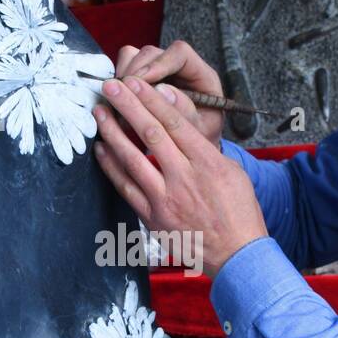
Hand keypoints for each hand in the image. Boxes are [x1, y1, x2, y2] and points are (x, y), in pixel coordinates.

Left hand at [92, 74, 266, 278]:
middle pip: (150, 134)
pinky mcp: (153, 218)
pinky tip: (101, 150)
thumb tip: (178, 117)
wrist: (237, 254)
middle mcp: (184, 178)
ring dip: (112, 133)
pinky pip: (126, 188)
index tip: (136, 83)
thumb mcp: (231, 169)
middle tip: (110, 86)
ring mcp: (166, 199)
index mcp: (207, 162)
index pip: (174, 122)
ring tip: (99, 113)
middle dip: (128, 106)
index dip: (152, 99)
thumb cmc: (238, 210)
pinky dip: (111, 167)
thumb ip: (203, 144)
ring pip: (132, 159)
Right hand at [114, 40, 224, 149]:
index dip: (159, 63)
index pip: (180, 53)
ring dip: (122, 78)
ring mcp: (157, 70)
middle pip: (151, 53)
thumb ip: (185, 112)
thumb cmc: (200, 139)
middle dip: (134, 72)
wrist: (190, 151)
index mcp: (201, 75)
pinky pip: (122, 69)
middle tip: (122, 96)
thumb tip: (161, 91)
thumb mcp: (199, 131)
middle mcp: (178, 67)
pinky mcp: (141, 78)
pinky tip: (118, 106)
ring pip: (132, 57)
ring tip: (119, 104)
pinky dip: (117, 85)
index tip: (141, 81)